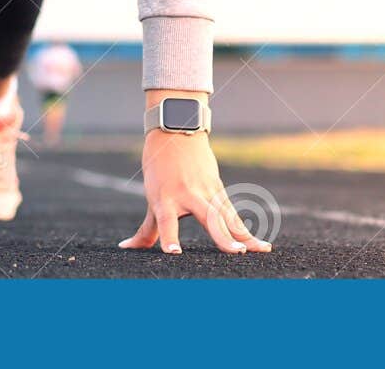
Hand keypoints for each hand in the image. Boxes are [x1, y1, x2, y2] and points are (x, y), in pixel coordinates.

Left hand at [118, 91, 273, 254]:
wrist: (177, 131)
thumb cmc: (160, 169)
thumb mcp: (153, 197)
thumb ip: (146, 230)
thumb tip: (125, 248)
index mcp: (165, 199)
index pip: (166, 222)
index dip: (169, 238)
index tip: (173, 253)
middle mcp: (188, 195)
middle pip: (208, 217)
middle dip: (222, 236)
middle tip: (235, 251)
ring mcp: (207, 191)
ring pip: (227, 216)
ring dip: (244, 235)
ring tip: (259, 250)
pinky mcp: (219, 189)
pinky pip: (232, 214)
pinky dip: (245, 230)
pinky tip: (259, 245)